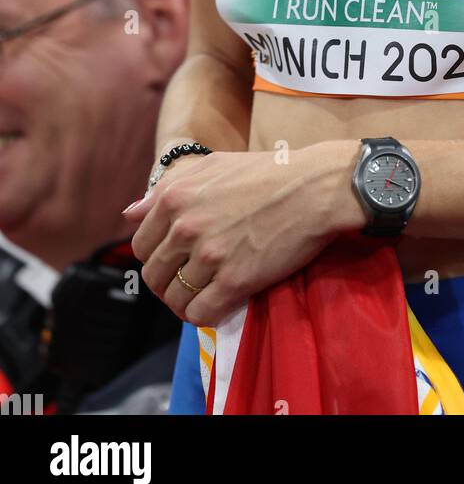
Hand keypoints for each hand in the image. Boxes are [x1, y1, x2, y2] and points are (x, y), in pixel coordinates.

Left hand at [123, 143, 359, 325]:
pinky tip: (216, 306)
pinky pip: (201, 314)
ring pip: (175, 298)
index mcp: (175, 197)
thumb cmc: (267, 173)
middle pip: (154, 275)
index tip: (174, 261)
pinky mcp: (235, 280)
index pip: (141, 245)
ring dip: (184, 303)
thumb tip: (128, 213)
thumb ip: (166, 189)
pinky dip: (203, 316)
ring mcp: (210, 255)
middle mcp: (186, 226)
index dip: (155, 257)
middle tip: (189, 282)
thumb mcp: (212, 167)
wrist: (315, 187)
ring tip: (202, 296)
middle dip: (167, 283)